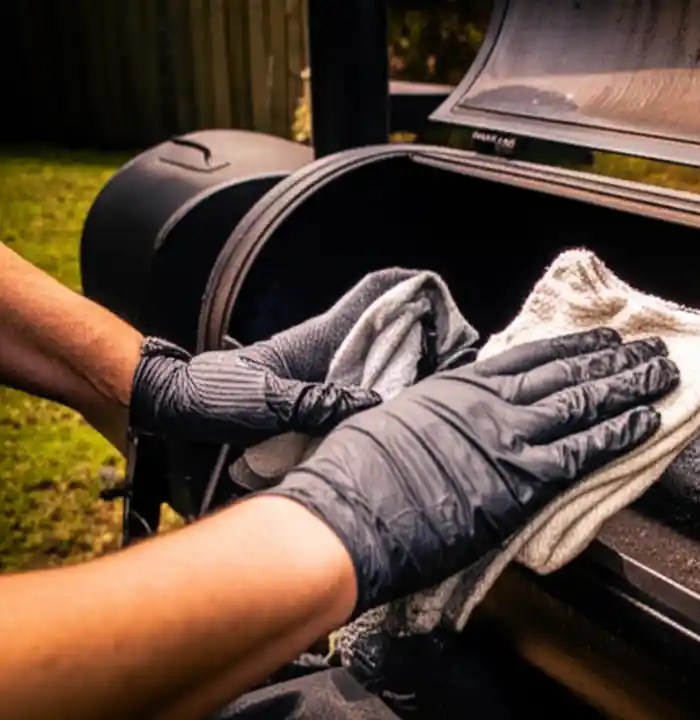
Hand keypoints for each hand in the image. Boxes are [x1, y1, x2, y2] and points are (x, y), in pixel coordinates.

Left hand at [129, 269, 418, 444]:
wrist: (174, 410)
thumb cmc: (211, 395)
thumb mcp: (266, 400)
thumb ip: (317, 402)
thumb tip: (371, 405)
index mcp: (315, 339)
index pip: (369, 302)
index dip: (402, 294)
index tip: (436, 296)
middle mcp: (325, 356)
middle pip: (382, 342)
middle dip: (416, 345)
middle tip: (453, 357)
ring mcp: (322, 383)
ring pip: (373, 376)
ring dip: (399, 383)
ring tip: (435, 392)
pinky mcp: (315, 412)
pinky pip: (355, 408)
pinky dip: (376, 413)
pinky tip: (393, 426)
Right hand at [265, 327, 679, 614]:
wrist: (344, 519)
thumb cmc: (352, 475)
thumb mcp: (395, 417)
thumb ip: (436, 410)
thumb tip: (453, 414)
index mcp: (460, 385)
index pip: (533, 355)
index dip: (576, 345)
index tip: (605, 336)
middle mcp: (492, 403)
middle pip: (569, 373)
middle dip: (617, 359)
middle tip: (652, 349)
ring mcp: (510, 440)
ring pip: (586, 404)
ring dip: (631, 387)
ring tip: (663, 375)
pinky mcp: (522, 483)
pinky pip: (584, 453)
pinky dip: (620, 434)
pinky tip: (648, 422)